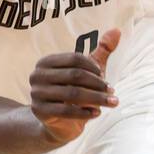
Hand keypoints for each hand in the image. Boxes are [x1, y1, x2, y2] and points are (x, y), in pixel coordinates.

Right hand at [30, 29, 120, 145]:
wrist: (60, 123)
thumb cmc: (74, 92)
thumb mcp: (88, 71)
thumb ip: (101, 50)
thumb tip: (117, 30)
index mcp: (46, 62)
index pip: (74, 59)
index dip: (93, 67)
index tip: (105, 77)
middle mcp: (37, 75)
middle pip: (74, 76)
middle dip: (97, 84)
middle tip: (112, 92)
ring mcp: (36, 93)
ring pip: (72, 94)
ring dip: (96, 99)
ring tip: (112, 102)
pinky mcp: (39, 111)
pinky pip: (65, 111)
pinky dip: (84, 113)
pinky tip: (97, 113)